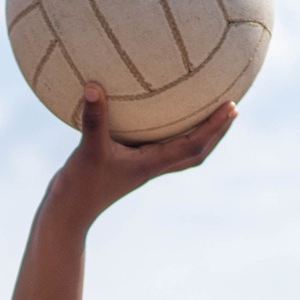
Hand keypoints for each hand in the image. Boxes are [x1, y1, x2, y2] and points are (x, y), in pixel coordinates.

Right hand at [42, 85, 235, 227]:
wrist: (67, 214)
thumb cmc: (80, 186)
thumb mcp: (88, 150)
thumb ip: (94, 118)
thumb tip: (94, 85)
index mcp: (151, 164)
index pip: (193, 145)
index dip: (214, 127)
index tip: (232, 106)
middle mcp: (152, 167)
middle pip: (196, 152)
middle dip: (216, 132)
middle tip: (232, 108)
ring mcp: (140, 167)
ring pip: (180, 152)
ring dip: (199, 134)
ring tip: (207, 111)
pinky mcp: (126, 165)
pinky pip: (155, 146)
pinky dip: (167, 131)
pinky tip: (156, 113)